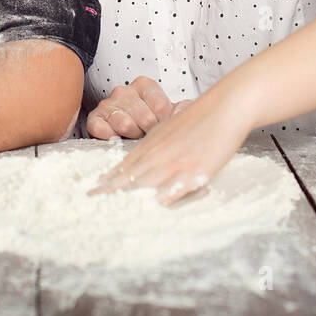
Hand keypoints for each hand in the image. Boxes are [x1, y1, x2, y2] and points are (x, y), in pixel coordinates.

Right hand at [86, 75, 180, 139]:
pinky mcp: (94, 119)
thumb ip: (183, 109)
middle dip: (149, 131)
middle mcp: (124, 91)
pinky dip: (110, 137)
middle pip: (144, 117)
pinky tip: (117, 138)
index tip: (162, 125)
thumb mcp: (173, 111)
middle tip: (148, 133)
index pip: (161, 106)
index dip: (164, 122)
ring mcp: (107, 104)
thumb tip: (181, 115)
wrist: (133, 131)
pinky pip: (101, 129)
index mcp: (144, 85)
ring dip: (132, 135)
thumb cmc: (153, 120)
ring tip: (134, 135)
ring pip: (124, 124)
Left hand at [88, 88, 252, 204]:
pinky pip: (180, 185)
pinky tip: (157, 205)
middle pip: (130, 176)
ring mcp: (178, 162)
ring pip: (150, 182)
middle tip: (91, 200)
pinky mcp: (197, 169)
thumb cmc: (199, 117)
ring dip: (131, 196)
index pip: (125, 166)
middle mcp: (161, 154)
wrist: (224, 107)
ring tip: (112, 208)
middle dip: (109, 190)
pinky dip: (167, 195)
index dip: (108, 180)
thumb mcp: (169, 129)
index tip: (92, 190)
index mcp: (153, 145)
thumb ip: (154, 145)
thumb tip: (139, 159)